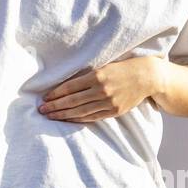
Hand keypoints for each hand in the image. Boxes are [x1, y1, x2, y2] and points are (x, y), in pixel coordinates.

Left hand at [38, 56, 160, 122]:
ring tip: (51, 116)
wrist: (146, 77)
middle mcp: (101, 90)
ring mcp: (108, 102)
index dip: (56, 94)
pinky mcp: (114, 111)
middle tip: (42, 110)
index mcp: (96, 76)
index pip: (70, 87)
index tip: (45, 98)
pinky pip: (92, 117)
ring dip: (63, 115)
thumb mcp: (103, 67)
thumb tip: (65, 87)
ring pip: (80, 112)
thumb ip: (86, 77)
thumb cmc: (121, 69)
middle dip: (55, 106)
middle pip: (72, 101)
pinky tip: (68, 119)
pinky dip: (78, 119)